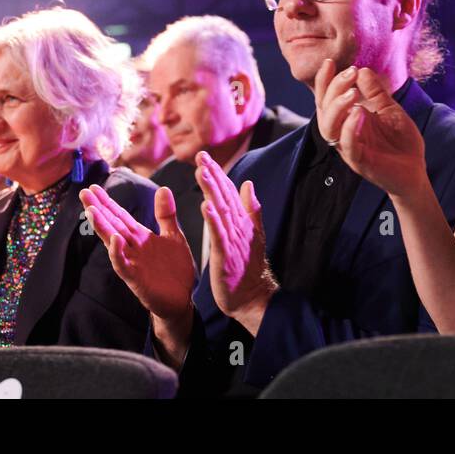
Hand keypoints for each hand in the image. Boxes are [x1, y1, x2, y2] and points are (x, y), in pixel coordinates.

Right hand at [81, 184, 196, 326]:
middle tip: (83, 192)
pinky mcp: (136, 279)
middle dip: (98, 209)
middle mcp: (132, 248)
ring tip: (91, 210)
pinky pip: (123, 266)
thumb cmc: (174, 270)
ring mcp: (133, 263)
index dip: (107, 202)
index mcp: (140, 237)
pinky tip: (114, 240)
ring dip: (102, 227)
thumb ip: (166, 214)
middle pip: (112, 225)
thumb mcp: (173, 236)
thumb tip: (163, 188)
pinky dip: (117, 254)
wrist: (181, 300)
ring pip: (113, 242)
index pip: (120, 216)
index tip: (93, 186)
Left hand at [196, 151, 275, 334]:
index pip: (228, 192)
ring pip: (221, 211)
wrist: (253, 297)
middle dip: (212, 174)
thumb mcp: (252, 234)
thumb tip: (249, 183)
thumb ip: (251, 209)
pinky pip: (218, 235)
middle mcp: (238, 227)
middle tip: (201, 156)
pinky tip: (206, 206)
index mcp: (241, 221)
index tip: (205, 157)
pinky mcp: (226, 256)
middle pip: (224, 196)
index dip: (217, 173)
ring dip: (212, 191)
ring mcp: (233, 240)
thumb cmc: (249, 267)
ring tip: (202, 173)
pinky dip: (213, 220)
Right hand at [315, 59, 427, 198]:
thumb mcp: (390, 110)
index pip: (327, 98)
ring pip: (328, 128)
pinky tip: (360, 112)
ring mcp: (350, 148)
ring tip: (353, 92)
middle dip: (333, 87)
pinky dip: (350, 128)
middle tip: (351, 72)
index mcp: (348, 119)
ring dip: (337, 107)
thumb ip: (376, 92)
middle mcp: (343, 133)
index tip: (330, 62)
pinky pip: (347, 145)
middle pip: (323, 109)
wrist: (416, 171)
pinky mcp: (360, 162)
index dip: (325, 81)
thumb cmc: (401, 142)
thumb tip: (362, 70)